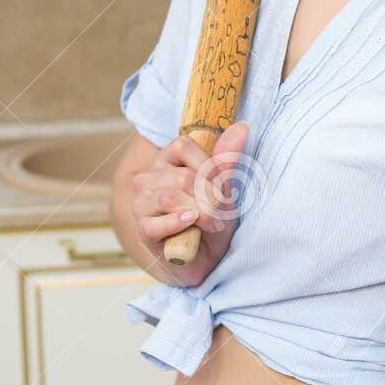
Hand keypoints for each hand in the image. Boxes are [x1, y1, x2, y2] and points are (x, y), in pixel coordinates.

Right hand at [129, 121, 249, 287]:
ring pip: (169, 198)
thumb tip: (243, 126)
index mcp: (166, 161)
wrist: (207, 258)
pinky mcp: (143, 230)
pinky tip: (192, 225)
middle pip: (182, 176)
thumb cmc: (212, 219)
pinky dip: (180, 224)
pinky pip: (158, 224)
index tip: (221, 186)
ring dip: (200, 213)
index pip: (182, 145)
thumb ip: (227, 159)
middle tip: (220, 212)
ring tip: (212, 224)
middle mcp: (147, 179)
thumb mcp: (223, 187)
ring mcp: (141, 205)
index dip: (207, 165)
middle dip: (209, 196)